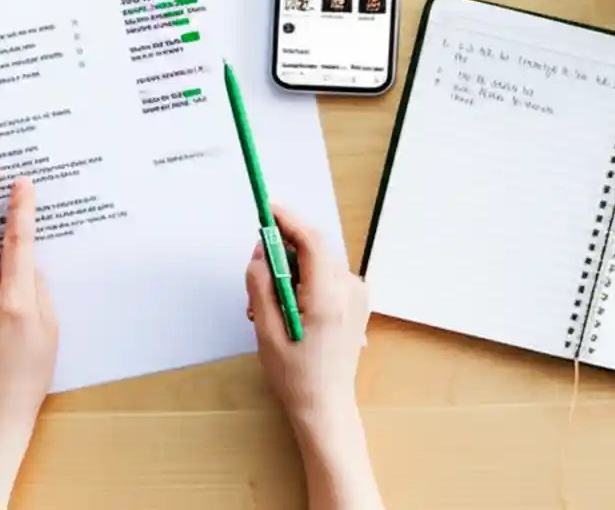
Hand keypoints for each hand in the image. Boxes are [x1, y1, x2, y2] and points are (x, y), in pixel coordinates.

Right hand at [244, 205, 382, 509]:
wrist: (326, 404)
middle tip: (256, 284)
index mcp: (328, 297)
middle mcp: (349, 290)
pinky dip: (305, 282)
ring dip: (291, 272)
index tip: (266, 209)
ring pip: (318, 262)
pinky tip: (289, 310)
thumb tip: (260, 250)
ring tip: (268, 308)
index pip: (311, 242)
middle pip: (314, 250)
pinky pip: (327, 276)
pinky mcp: (358, 301)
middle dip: (282, 254)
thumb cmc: (294, 374)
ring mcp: (358, 295)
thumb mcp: (266, 329)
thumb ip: (260, 285)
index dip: (288, 220)